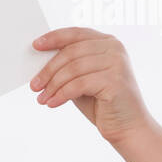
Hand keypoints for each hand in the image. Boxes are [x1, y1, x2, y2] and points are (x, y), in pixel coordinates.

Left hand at [30, 28, 152, 144]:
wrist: (127, 127)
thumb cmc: (103, 104)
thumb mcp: (82, 81)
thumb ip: (69, 69)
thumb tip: (41, 66)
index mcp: (107, 43)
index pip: (76, 34)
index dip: (54, 38)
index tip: (35, 46)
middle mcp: (114, 48)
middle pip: (71, 52)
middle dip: (49, 70)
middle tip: (34, 86)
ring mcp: (117, 63)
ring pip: (73, 68)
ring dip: (53, 85)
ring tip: (42, 99)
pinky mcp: (115, 81)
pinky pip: (79, 84)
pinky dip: (62, 95)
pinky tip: (52, 104)